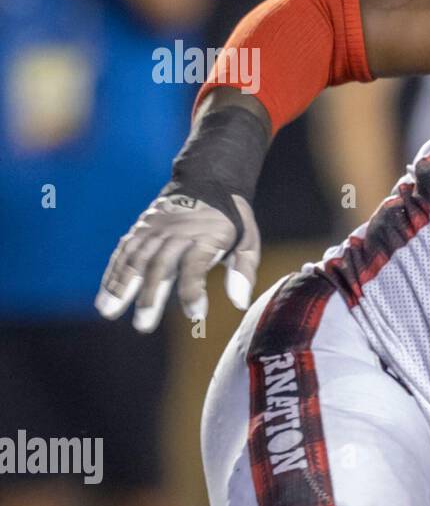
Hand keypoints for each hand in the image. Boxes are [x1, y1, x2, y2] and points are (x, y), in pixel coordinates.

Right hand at [96, 191, 261, 332]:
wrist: (208, 180)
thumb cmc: (230, 220)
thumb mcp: (247, 241)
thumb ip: (244, 271)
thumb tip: (240, 303)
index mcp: (206, 236)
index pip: (195, 266)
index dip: (193, 291)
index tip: (195, 316)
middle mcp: (176, 232)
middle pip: (160, 265)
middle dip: (150, 296)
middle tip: (143, 325)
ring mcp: (155, 229)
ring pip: (135, 258)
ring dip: (121, 286)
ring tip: (109, 312)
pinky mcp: (141, 228)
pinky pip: (124, 251)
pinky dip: (113, 273)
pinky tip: (106, 296)